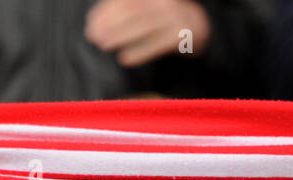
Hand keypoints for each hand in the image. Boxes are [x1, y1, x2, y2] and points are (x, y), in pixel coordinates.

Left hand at [85, 0, 210, 67]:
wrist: (202, 30)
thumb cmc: (166, 23)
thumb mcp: (150, 12)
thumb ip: (128, 12)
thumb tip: (96, 20)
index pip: (126, 0)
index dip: (106, 10)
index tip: (90, 23)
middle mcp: (165, 3)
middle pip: (133, 11)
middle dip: (110, 23)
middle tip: (94, 36)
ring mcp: (175, 18)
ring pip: (144, 25)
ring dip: (121, 35)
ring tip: (104, 45)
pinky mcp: (181, 36)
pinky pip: (157, 44)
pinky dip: (140, 52)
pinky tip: (124, 59)